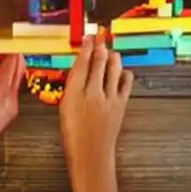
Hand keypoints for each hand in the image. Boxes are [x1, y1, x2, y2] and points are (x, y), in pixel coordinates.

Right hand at [0, 55, 24, 190]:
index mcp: (0, 96)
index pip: (11, 64)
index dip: (7, 48)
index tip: (3, 39)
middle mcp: (10, 103)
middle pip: (17, 71)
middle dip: (9, 56)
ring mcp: (10, 110)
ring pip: (15, 80)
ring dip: (6, 67)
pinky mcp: (6, 115)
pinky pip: (10, 90)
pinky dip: (4, 79)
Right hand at [60, 36, 132, 174]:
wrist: (91, 153)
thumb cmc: (74, 133)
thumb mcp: (64, 108)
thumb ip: (72, 87)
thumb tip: (80, 69)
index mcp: (73, 93)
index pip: (81, 63)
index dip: (85, 48)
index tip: (88, 38)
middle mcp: (92, 92)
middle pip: (99, 61)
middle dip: (100, 47)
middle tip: (100, 38)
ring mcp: (109, 98)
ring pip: (113, 67)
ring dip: (112, 56)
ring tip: (110, 52)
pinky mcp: (121, 104)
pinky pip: (126, 81)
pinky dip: (124, 73)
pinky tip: (121, 71)